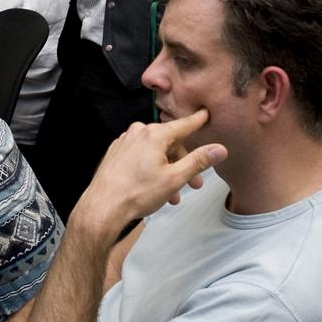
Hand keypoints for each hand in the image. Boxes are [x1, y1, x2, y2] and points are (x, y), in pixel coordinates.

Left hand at [74, 110, 224, 231]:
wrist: (103, 207)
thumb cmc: (136, 193)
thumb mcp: (175, 178)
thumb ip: (198, 161)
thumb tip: (219, 149)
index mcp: (153, 134)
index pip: (183, 125)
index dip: (197, 121)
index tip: (205, 114)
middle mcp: (138, 133)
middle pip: (169, 143)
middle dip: (183, 163)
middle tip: (193, 184)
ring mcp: (125, 142)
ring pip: (155, 153)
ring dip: (168, 171)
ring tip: (172, 194)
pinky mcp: (116, 153)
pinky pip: (141, 157)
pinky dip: (151, 169)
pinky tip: (155, 189)